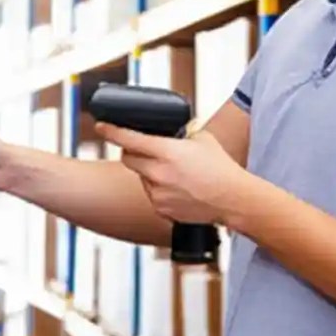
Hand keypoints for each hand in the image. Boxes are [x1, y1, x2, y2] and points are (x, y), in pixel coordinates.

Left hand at [96, 124, 254, 227]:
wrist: (234, 199)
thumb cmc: (221, 168)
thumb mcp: (202, 139)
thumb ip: (182, 133)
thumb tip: (172, 130)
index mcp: (166, 152)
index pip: (129, 139)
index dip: (112, 131)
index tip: (101, 126)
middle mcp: (158, 173)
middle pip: (128, 159)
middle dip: (132, 152)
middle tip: (144, 149)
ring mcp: (158, 194)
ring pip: (141, 178)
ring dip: (149, 172)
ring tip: (174, 173)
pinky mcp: (161, 210)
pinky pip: (152, 195)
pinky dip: (159, 190)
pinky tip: (178, 188)